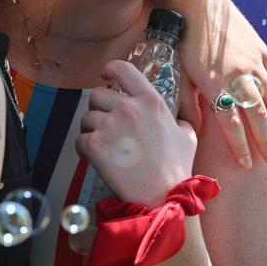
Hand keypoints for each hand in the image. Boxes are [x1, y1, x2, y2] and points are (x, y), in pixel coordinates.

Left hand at [76, 60, 196, 208]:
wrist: (162, 196)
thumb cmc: (177, 169)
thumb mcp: (187, 135)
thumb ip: (179, 119)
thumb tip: (177, 118)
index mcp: (150, 101)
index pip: (122, 69)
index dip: (109, 70)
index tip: (106, 77)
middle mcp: (128, 108)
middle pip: (97, 95)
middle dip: (99, 108)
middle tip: (106, 125)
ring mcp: (110, 125)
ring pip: (86, 118)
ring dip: (91, 129)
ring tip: (102, 145)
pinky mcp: (95, 145)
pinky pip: (79, 139)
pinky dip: (84, 149)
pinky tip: (94, 158)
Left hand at [171, 0, 266, 168]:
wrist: (197, 0)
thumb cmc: (182, 38)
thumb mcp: (178, 71)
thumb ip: (186, 101)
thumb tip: (192, 127)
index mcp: (215, 82)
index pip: (231, 122)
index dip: (240, 145)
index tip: (245, 164)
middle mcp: (238, 74)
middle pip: (256, 115)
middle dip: (264, 142)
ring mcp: (253, 62)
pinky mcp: (261, 50)